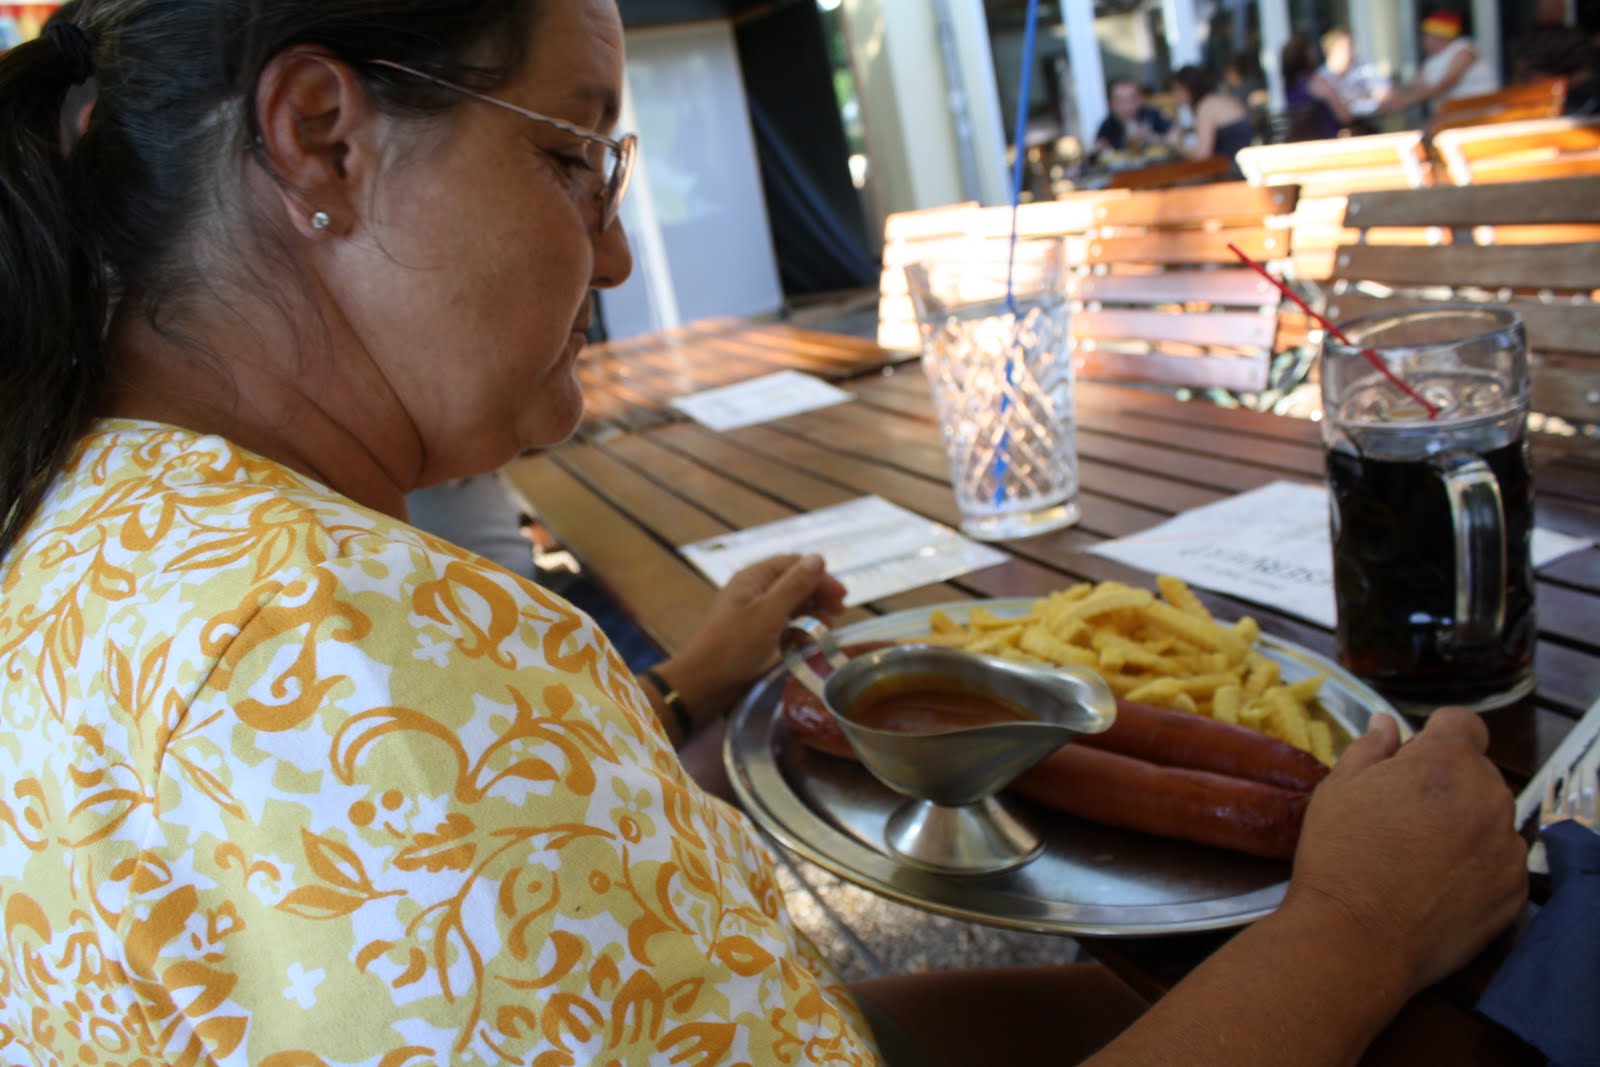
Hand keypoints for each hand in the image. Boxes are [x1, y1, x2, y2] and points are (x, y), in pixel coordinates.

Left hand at [656, 554, 845, 721]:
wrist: (705, 683)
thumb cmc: (735, 645)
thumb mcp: (769, 612)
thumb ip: (795, 585)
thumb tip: (818, 558)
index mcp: (753, 578)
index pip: (793, 565)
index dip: (819, 576)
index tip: (842, 594)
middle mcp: (753, 591)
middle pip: (793, 583)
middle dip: (819, 594)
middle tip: (840, 612)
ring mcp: (753, 614)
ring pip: (790, 605)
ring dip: (812, 613)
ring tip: (828, 628)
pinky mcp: (754, 635)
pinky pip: (782, 624)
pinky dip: (798, 629)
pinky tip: (808, 642)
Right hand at [1284, 708, 1527, 997]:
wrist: (1357, 937)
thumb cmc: (1339, 854)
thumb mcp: (1339, 789)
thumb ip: (1371, 749)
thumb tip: (1386, 725)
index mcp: (1446, 761)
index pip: (1463, 723)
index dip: (1436, 735)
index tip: (1412, 758)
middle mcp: (1490, 796)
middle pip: (1478, 772)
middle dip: (1448, 783)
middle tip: (1405, 814)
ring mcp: (1508, 846)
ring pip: (1491, 818)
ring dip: (1466, 824)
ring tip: (1422, 855)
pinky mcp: (1515, 890)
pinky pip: (1500, 862)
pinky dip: (1477, 866)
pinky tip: (1438, 885)